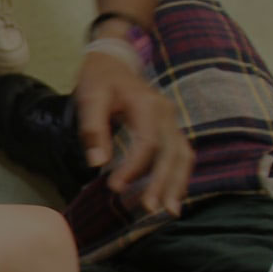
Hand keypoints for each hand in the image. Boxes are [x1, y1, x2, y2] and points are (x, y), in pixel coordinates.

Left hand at [73, 51, 191, 215]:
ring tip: (169, 211)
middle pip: (172, 152)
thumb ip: (93, 129)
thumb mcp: (89, 97)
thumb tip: (97, 164)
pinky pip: (181, 154)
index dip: (134, 167)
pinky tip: (171, 195)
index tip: (115, 186)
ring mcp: (172, 121)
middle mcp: (166, 113)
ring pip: (183, 156)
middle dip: (163, 183)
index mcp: (146, 104)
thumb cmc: (99, 79)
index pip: (148, 142)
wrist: (115, 60)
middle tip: (150, 209)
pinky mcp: (170, 129)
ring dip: (177, 183)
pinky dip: (178, 175)